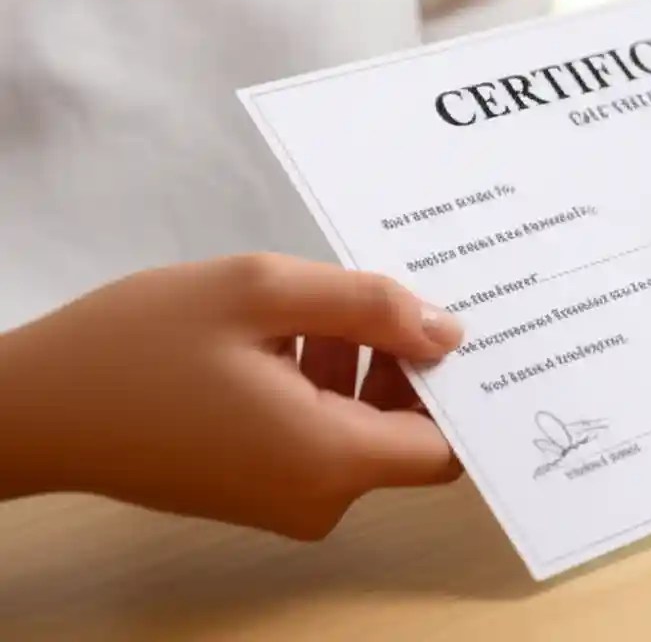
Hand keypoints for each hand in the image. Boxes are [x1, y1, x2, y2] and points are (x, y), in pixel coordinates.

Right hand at [0, 254, 463, 539]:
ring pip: (364, 429)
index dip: (464, 386)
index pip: (449, 445)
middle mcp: (319, 498)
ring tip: (320, 305)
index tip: (464, 326)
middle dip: (407, 361)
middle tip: (384, 292)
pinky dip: (322, 386)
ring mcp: (286, 501)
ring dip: (359, 364)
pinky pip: (322, 439)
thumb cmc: (140, 342)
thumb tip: (450, 333)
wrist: (34, 408)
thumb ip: (368, 306)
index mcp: (330, 458)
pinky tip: (287, 334)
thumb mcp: (259, 292)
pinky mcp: (258, 491)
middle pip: (409, 433)